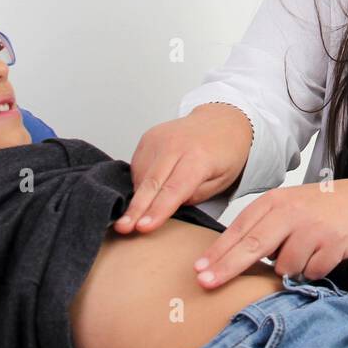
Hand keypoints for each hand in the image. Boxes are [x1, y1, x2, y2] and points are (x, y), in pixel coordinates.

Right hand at [113, 104, 252, 233]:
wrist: (222, 120)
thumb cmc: (225, 152)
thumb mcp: (222, 180)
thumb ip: (195, 196)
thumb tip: (168, 208)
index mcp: (198, 158)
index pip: (174, 190)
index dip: (157, 210)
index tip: (142, 227)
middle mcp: (175, 145)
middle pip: (151, 183)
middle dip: (135, 208)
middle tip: (123, 227)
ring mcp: (159, 138)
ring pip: (141, 176)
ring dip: (139, 196)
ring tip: (145, 208)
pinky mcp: (148, 136)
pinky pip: (137, 165)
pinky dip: (140, 181)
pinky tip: (150, 186)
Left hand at [190, 175, 347, 288]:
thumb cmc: (317, 208)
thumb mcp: (285, 207)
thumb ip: (261, 227)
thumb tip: (230, 259)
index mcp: (273, 201)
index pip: (239, 229)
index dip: (218, 252)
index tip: (199, 270)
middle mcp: (290, 211)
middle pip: (252, 245)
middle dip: (227, 267)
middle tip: (205, 283)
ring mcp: (311, 227)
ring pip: (284, 266)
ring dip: (289, 268)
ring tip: (304, 250)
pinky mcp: (331, 243)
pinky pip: (309, 272)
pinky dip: (312, 270)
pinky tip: (321, 253)